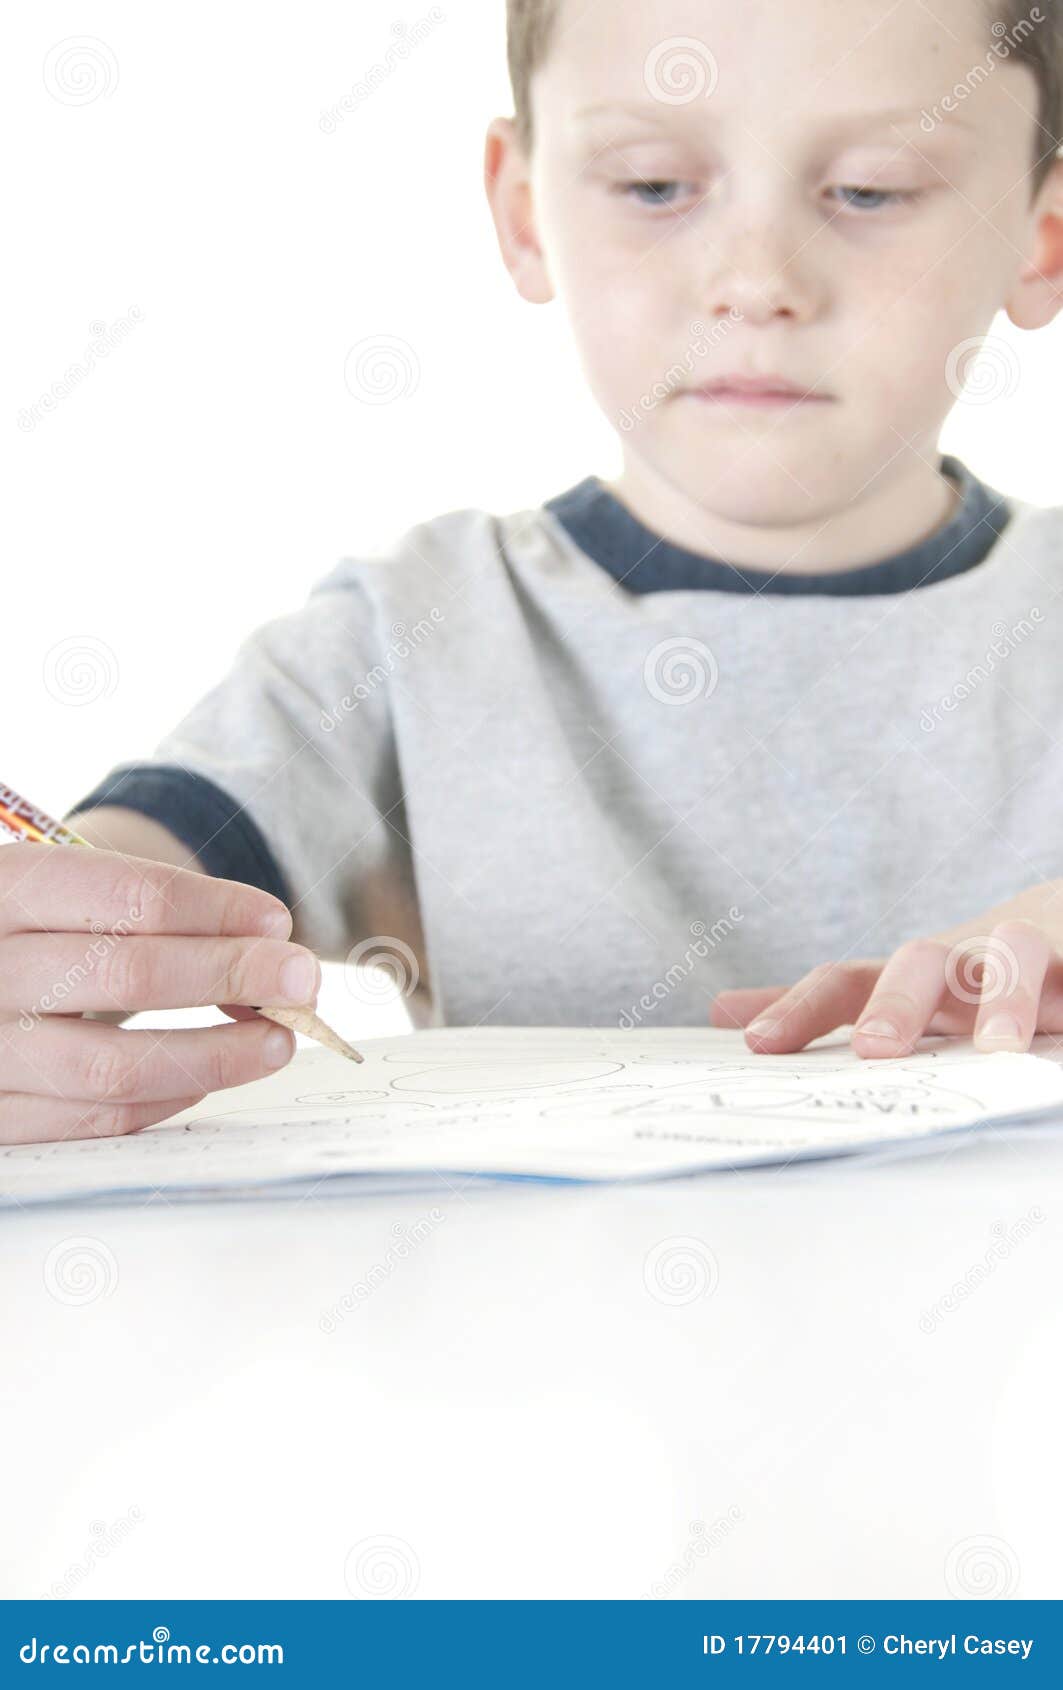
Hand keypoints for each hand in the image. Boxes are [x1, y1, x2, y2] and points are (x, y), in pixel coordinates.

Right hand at [0, 844, 320, 1142]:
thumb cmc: (31, 936)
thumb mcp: (63, 897)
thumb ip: (149, 915)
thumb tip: (269, 948)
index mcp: (7, 892)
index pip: (128, 898)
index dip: (215, 911)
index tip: (276, 923)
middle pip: (130, 975)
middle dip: (233, 975)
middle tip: (300, 979)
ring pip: (117, 1067)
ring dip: (216, 1056)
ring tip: (275, 1042)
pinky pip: (95, 1122)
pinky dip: (166, 1101)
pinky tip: (206, 1076)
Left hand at [709, 884, 1062, 1058]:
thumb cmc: (970, 968)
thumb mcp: (896, 987)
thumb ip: (820, 1005)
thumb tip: (719, 1011)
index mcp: (910, 975)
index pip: (844, 983)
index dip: (801, 1009)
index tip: (757, 1043)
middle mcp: (961, 961)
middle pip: (920, 965)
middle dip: (896, 1004)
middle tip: (876, 1049)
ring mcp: (1027, 958)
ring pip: (1016, 961)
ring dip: (1006, 1001)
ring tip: (1001, 1050)